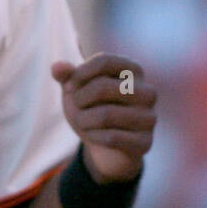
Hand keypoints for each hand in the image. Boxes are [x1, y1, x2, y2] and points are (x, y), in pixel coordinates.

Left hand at [52, 54, 156, 182]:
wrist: (104, 146)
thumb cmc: (91, 109)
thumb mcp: (76, 90)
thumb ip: (67, 76)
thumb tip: (56, 67)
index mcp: (133, 70)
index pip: (104, 61)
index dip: (80, 74)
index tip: (69, 87)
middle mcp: (148, 91)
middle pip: (102, 87)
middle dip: (79, 99)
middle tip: (76, 106)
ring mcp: (149, 118)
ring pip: (105, 115)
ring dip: (83, 120)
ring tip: (83, 122)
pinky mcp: (145, 142)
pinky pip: (112, 138)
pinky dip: (93, 137)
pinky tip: (93, 136)